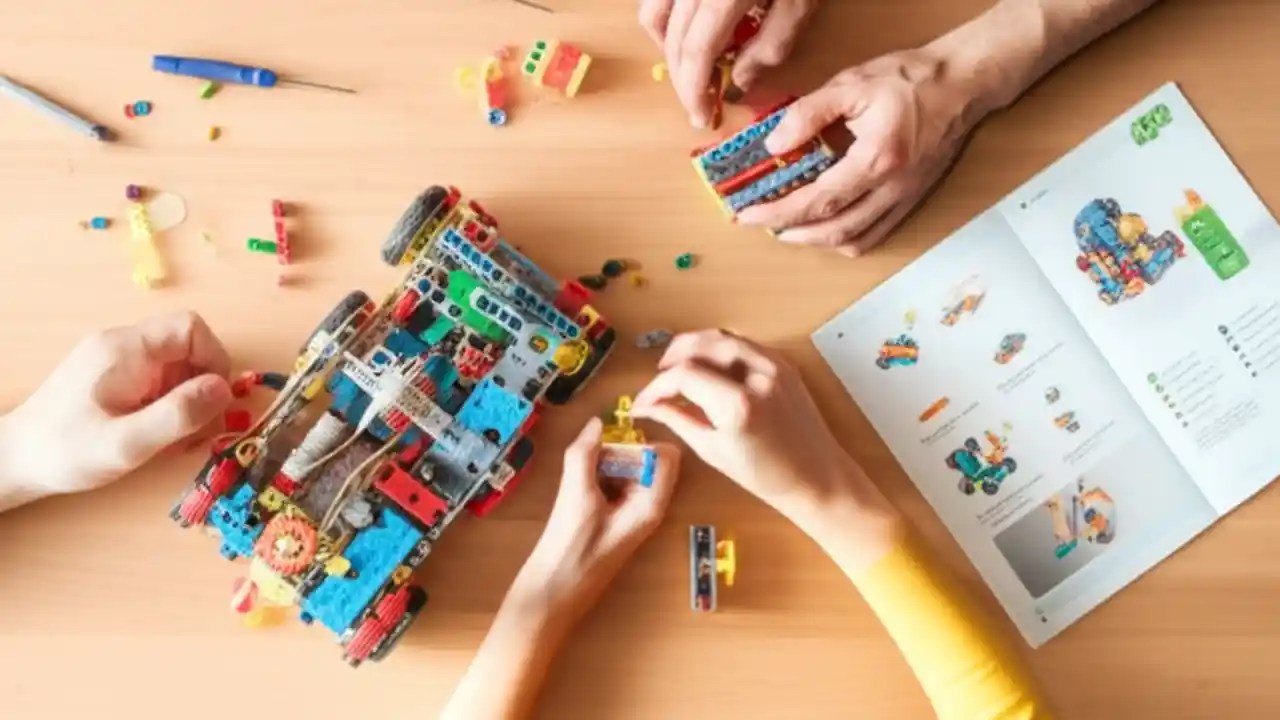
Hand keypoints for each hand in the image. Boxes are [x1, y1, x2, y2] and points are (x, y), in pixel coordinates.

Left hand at [0, 311, 232, 505]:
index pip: (191, 328)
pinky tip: (156, 431)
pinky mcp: (112, 374)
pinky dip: (169, 402)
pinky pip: (157, 376)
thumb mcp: (127, 443)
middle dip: (203, 385)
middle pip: (187, 345)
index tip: (214, 402)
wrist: (13, 461)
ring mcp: (115, 357)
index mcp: (125, 349)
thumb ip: (178, 415)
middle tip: (197, 428)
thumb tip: (224, 389)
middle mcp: (121, 343)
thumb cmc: (66, 453)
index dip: (215, 361)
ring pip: (175, 363)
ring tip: (174, 436)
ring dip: (187, 398)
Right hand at [514, 418, 680, 618]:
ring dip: (601, 466)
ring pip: (624, 470)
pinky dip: (594, 479)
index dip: (642, 442)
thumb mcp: (576, 496)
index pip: (667, 455)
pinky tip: (574, 493)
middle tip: (588, 468)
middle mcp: (646, 506)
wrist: (552, 592)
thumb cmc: (571, 549)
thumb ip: (585, 455)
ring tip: (578, 484)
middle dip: (617, 453)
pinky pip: (610, 484)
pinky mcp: (611, 517)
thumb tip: (595, 422)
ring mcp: (628, 512)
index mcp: (651, 503)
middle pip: (644, 460)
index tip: (612, 446)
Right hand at [630, 330, 858, 516]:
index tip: (642, 403)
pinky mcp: (785, 364)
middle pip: (702, 344)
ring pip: (723, 337)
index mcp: (738, 405)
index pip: (684, 376)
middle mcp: (758, 376)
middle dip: (673, 354)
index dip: (655, 387)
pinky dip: (720, 350)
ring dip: (695, 346)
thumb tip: (646, 407)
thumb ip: (678, 420)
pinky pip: (744, 345)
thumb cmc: (764, 474)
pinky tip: (709, 367)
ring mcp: (775, 365)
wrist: (816, 476)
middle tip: (658, 374)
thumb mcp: (712, 450)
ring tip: (678, 366)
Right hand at [640, 0, 818, 127]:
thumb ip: (771, 46)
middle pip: (672, 39)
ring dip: (666, 48)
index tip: (702, 117)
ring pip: (652, 14)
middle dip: (682, 79)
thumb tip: (738, 82)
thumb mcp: (802, 3)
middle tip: (699, 101)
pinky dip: (663, 17)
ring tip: (691, 65)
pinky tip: (687, 27)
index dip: (694, 91)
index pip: (696, 53)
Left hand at [735, 47, 988, 254]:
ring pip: (855, 240)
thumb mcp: (851, 85)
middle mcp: (892, 188)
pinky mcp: (913, 199)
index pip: (817, 201)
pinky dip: (846, 239)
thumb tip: (774, 145)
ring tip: (788, 229)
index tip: (747, 216)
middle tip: (760, 223)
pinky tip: (827, 228)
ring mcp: (905, 198)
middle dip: (791, 233)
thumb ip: (808, 114)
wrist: (963, 84)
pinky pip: (876, 234)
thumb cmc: (911, 80)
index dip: (777, 214)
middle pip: (833, 230)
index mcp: (876, 160)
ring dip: (816, 242)